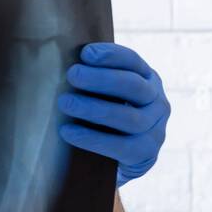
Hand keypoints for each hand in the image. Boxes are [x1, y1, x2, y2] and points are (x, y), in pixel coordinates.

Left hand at [57, 42, 169, 187]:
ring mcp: (155, 130)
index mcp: (147, 79)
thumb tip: (54, 59)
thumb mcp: (103, 93)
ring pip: (129, 118)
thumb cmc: (104, 116)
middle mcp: (157, 102)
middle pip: (133, 87)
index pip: (133, 62)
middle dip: (102, 79)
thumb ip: (90, 78)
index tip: (85, 53)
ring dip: (94, 109)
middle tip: (72, 74)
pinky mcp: (145, 154)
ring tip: (65, 102)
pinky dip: (93, 139)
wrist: (120, 158)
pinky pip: (122, 147)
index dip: (111, 56)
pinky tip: (67, 131)